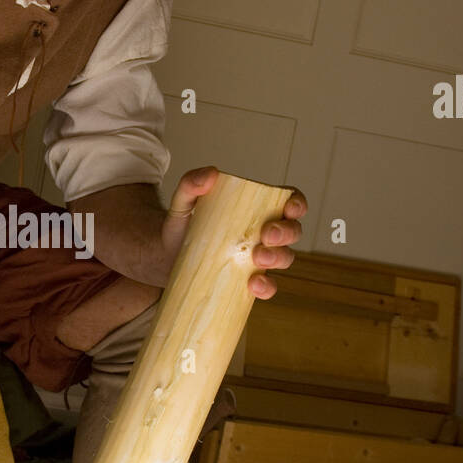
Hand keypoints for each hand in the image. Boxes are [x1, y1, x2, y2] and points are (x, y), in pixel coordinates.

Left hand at [163, 165, 306, 298]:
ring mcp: (259, 259)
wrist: (164, 261)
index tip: (289, 209)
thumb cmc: (181, 228)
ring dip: (278, 258)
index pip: (290, 202)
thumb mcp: (182, 203)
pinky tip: (254, 286)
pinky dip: (267, 288)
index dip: (298, 204)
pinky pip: (268, 287)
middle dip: (287, 233)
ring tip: (258, 259)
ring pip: (285, 258)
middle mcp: (265, 234)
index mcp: (258, 209)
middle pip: (293, 231)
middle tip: (266, 236)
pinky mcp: (249, 281)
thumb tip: (211, 174)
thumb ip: (191, 184)